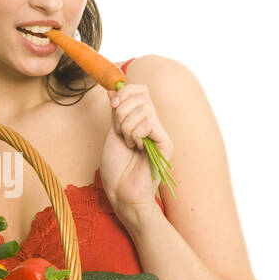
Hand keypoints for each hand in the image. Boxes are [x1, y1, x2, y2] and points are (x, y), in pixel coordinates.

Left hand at [100, 80, 173, 218]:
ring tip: (128, 144)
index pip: (140, 89)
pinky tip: (137, 149)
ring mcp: (160, 132)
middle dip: (121, 110)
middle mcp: (152, 123)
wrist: (121, 191)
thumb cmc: (115, 167)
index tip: (112, 104)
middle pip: (141, 94)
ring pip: (143, 109)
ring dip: (126, 127)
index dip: (126, 90)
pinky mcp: (166, 143)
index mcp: (139, 118)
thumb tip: (114, 88)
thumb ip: (116, 111)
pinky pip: (148, 124)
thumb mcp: (112, 132)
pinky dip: (135, 135)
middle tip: (118, 131)